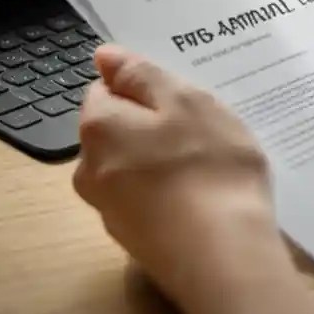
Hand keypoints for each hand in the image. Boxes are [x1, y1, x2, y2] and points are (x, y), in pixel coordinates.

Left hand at [73, 46, 313, 313]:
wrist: (223, 257)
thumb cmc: (208, 167)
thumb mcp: (184, 101)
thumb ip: (141, 75)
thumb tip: (104, 56)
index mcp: (98, 126)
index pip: (107, 89)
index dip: (145, 88)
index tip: (182, 97)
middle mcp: (90, 168)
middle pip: (118, 130)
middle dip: (153, 124)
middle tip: (203, 128)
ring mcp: (110, 209)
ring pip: (133, 166)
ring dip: (163, 160)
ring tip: (210, 163)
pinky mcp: (135, 239)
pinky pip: (149, 198)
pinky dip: (170, 192)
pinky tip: (205, 195)